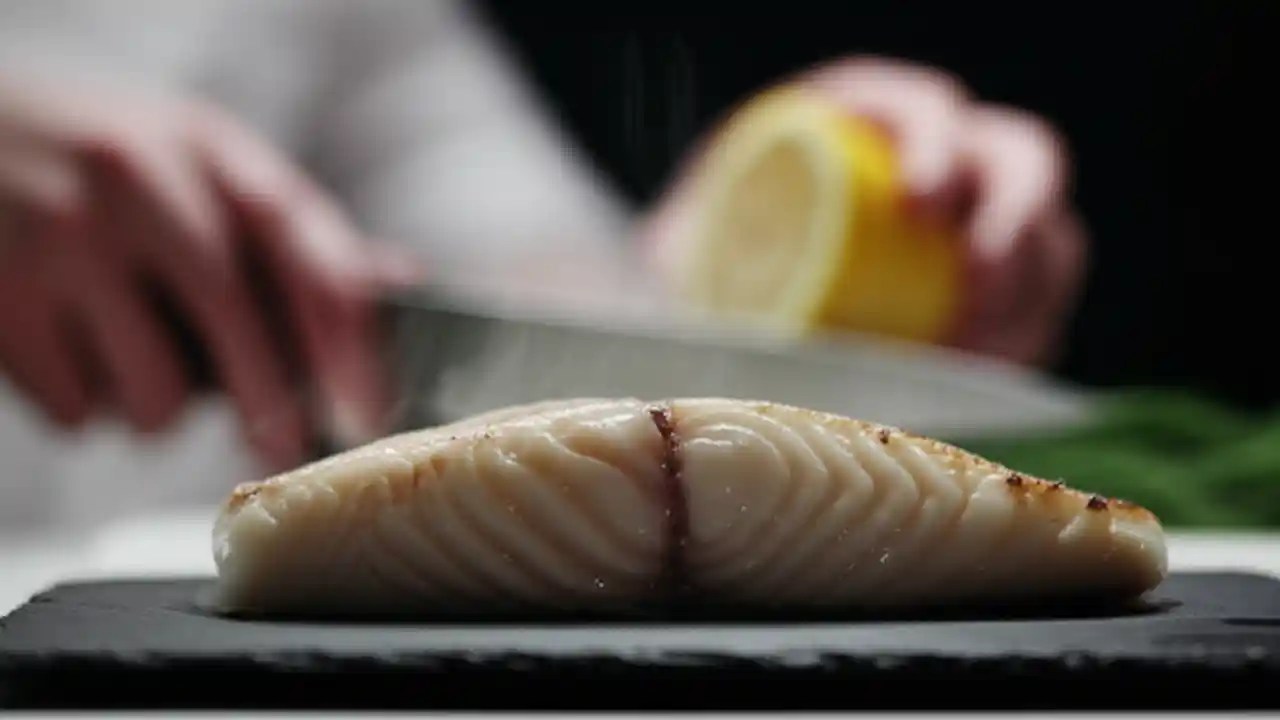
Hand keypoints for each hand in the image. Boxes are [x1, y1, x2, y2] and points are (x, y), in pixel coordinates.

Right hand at [0, 76, 412, 468]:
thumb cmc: (105, 162)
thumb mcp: (202, 165)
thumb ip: (290, 230)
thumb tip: (397, 282)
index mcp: (210, 150)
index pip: (308, 254)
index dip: (349, 349)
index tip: (368, 410)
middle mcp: (139, 180)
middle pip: (235, 319)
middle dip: (272, 405)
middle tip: (282, 444)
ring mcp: (63, 236)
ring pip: (153, 389)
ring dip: (160, 411)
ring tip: (139, 367)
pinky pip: (77, 408)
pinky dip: (86, 407)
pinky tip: (75, 355)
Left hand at [644, 56, 1086, 366]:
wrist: (722, 323)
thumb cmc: (696, 274)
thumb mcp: (681, 250)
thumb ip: (675, 248)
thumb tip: (662, 266)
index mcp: (861, 123)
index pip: (922, 106)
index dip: (935, 139)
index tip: (917, 202)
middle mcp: (932, 161)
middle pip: (1016, 155)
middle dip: (1013, 209)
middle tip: (976, 274)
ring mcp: (975, 228)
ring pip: (1047, 234)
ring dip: (1032, 285)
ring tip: (981, 342)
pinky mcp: (993, 297)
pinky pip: (1038, 308)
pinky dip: (1025, 337)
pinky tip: (986, 370)